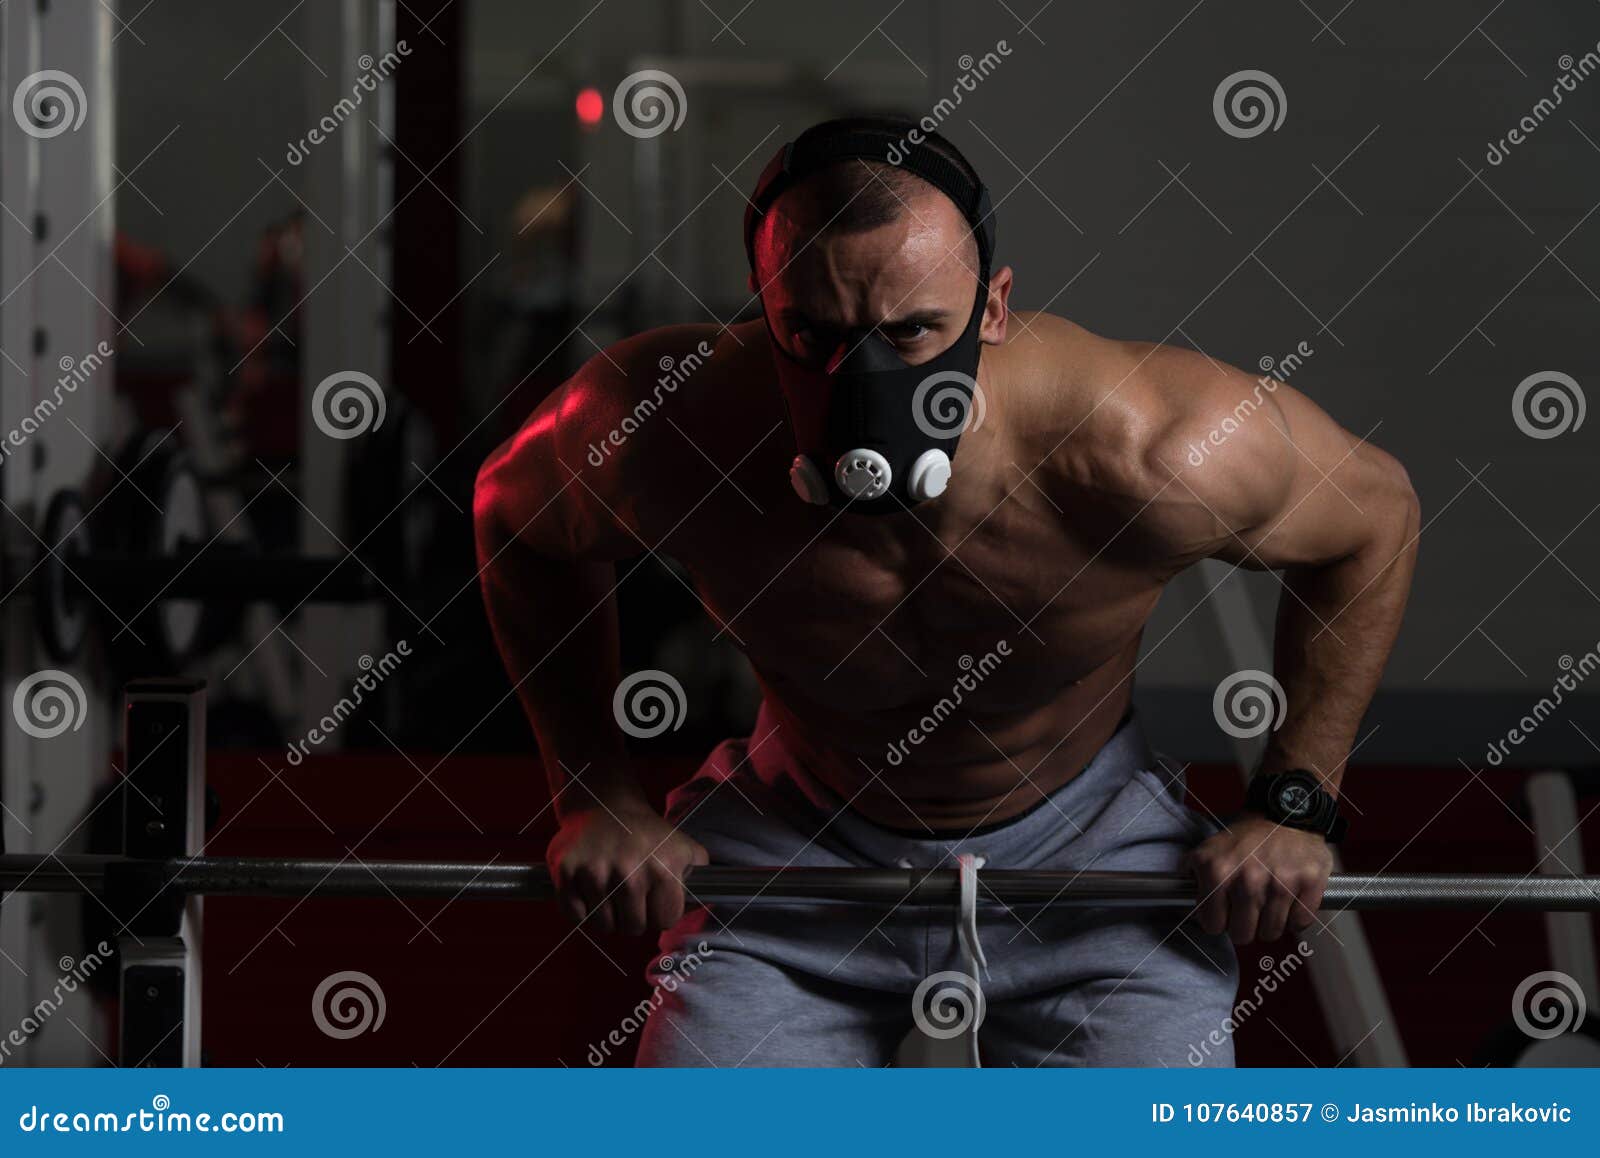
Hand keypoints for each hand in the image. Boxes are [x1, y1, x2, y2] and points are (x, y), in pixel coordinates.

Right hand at [546, 802, 708, 934]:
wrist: (604, 804)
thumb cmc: (648, 834)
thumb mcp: (685, 848)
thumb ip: (702, 880)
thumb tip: (706, 904)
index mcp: (662, 869)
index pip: (664, 922)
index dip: (660, 913)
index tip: (655, 900)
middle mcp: (629, 872)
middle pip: (633, 928)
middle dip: (634, 917)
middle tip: (630, 895)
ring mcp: (595, 872)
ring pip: (603, 926)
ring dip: (608, 916)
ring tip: (611, 892)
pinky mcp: (566, 871)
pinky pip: (575, 916)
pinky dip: (581, 911)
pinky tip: (590, 891)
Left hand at [1186, 815, 1332, 942]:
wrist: (1287, 812)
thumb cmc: (1248, 837)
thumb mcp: (1209, 848)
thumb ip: (1193, 873)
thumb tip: (1182, 898)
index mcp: (1218, 872)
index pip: (1213, 926)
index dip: (1218, 921)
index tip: (1224, 913)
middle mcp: (1248, 880)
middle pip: (1243, 935)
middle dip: (1243, 926)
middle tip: (1248, 910)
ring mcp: (1281, 883)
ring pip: (1271, 933)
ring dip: (1269, 924)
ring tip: (1268, 905)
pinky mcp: (1309, 884)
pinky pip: (1300, 923)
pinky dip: (1295, 918)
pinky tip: (1288, 901)